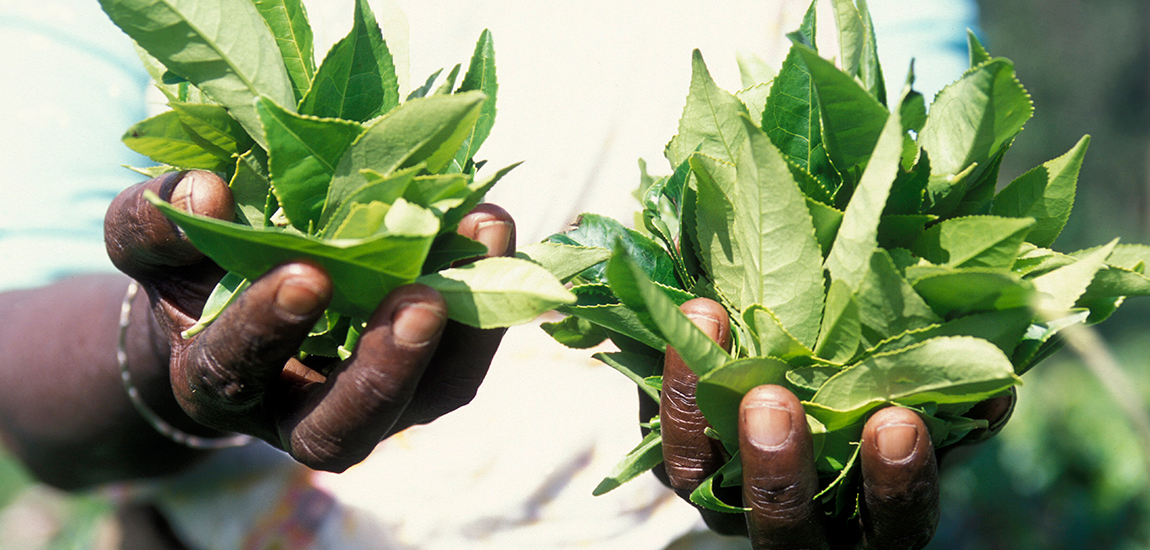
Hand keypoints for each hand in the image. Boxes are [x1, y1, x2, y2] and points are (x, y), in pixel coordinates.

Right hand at [104, 170, 513, 471]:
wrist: (240, 303)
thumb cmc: (192, 272)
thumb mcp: (156, 245)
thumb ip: (155, 225)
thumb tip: (204, 191)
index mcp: (220, 383)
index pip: (235, 370)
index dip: (267, 327)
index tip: (304, 272)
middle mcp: (299, 416)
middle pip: (340, 429)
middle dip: (382, 369)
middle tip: (420, 302)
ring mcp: (376, 404)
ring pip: (429, 397)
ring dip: (465, 329)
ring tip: (483, 234)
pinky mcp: (429, 376)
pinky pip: (469, 353)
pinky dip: (489, 296)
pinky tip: (491, 225)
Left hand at [654, 297, 1014, 548]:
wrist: (801, 394)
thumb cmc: (880, 417)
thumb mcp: (924, 421)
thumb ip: (953, 410)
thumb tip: (998, 382)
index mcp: (866, 522)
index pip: (890, 523)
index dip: (895, 484)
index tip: (898, 423)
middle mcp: (794, 523)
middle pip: (780, 524)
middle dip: (777, 472)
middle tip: (773, 401)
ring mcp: (724, 494)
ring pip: (695, 477)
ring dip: (696, 409)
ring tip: (707, 323)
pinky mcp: (680, 457)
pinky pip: (658, 429)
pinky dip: (665, 377)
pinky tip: (678, 314)